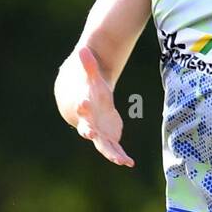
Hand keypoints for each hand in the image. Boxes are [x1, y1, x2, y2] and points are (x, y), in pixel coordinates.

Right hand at [75, 46, 134, 167]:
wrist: (90, 105)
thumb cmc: (91, 90)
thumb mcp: (92, 78)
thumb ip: (88, 65)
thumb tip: (82, 48)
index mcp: (85, 109)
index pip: (81, 108)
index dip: (82, 105)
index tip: (82, 102)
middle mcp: (89, 125)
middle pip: (88, 130)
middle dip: (89, 132)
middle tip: (90, 133)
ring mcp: (99, 134)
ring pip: (103, 147)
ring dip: (111, 153)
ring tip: (121, 161)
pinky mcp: (109, 139)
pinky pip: (115, 150)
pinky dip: (122, 157)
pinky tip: (130, 163)